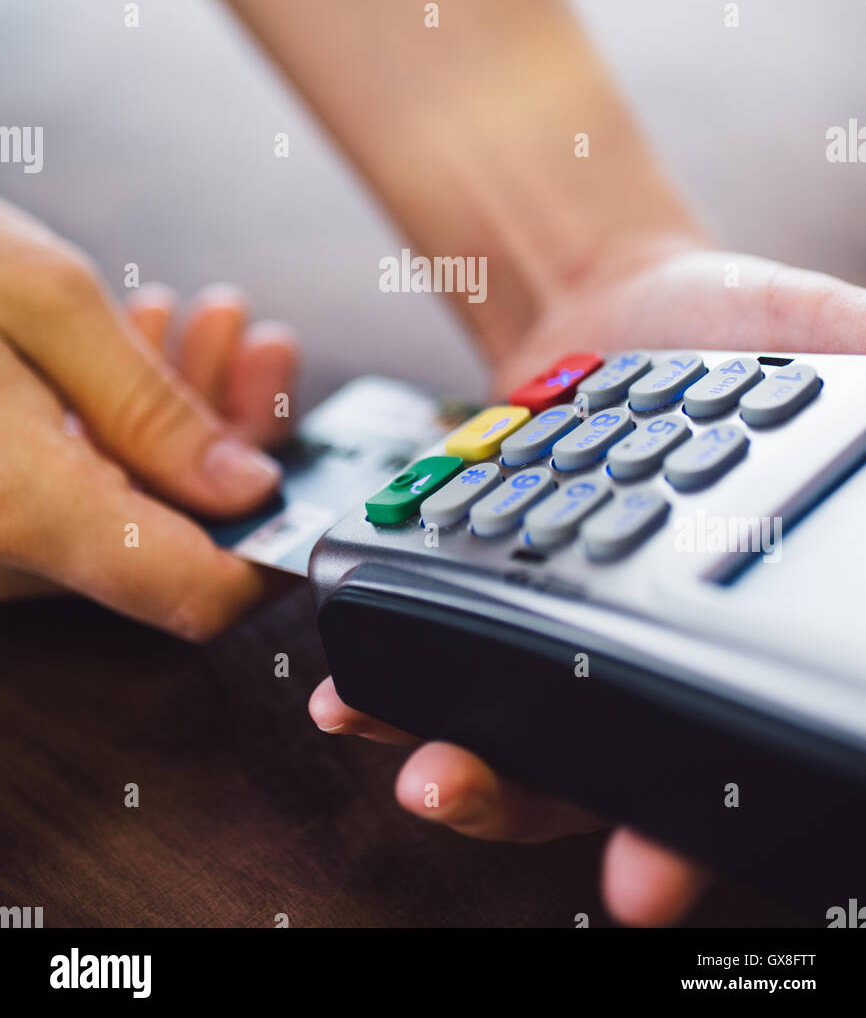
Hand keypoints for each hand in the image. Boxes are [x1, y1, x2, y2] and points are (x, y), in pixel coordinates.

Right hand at [0, 201, 296, 636]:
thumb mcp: (41, 300)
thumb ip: (152, 406)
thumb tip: (243, 486)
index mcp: (27, 508)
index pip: (191, 595)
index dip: (269, 555)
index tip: (314, 492)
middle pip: (164, 539)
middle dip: (227, 440)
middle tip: (254, 346)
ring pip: (120, 507)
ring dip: (177, 418)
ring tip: (204, 323)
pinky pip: (66, 490)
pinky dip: (113, 424)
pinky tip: (132, 344)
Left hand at [310, 236, 865, 924]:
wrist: (619, 294)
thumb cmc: (734, 324)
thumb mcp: (816, 337)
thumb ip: (856, 371)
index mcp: (733, 609)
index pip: (723, 746)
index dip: (695, 830)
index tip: (648, 876)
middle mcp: (649, 639)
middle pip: (605, 772)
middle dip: (541, 802)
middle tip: (481, 798)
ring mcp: (568, 619)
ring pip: (520, 734)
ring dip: (464, 763)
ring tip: (419, 769)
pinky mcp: (492, 582)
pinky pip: (445, 649)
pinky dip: (400, 678)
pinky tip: (354, 689)